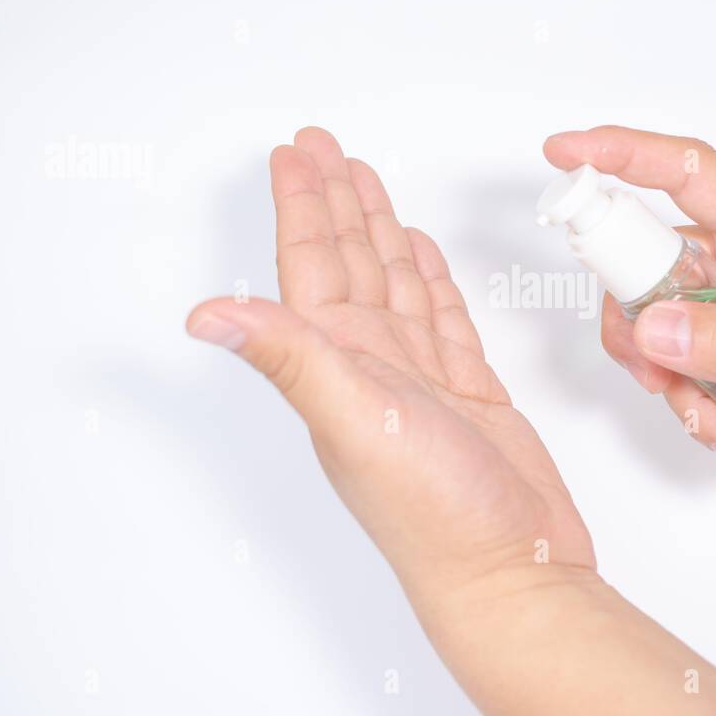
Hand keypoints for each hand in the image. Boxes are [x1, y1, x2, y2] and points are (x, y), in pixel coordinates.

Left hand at [187, 128, 593, 610]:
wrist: (511, 571)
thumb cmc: (436, 515)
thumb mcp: (353, 421)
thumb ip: (289, 357)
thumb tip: (204, 314)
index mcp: (339, 365)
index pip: (311, 265)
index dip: (302, 205)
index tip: (294, 152)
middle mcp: (372, 367)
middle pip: (348, 263)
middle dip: (335, 200)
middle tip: (324, 144)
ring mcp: (420, 380)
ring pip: (393, 284)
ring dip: (378, 231)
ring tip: (367, 181)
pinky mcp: (467, 394)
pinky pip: (441, 319)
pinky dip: (430, 281)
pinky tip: (421, 254)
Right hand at [547, 125, 715, 655]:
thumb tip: (651, 326)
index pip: (690, 173)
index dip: (620, 153)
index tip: (559, 152)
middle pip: (655, 271)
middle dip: (645, 338)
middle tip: (664, 386)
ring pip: (671, 334)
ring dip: (687, 396)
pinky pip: (700, 371)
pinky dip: (713, 414)